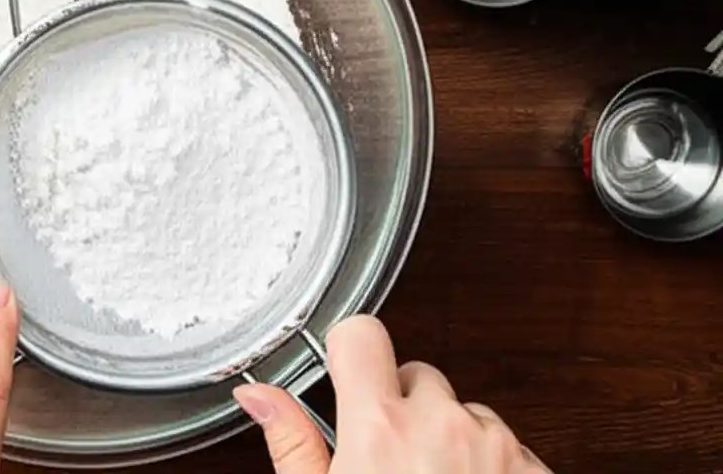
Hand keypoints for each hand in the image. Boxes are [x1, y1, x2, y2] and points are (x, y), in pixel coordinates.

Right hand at [233, 315, 549, 473]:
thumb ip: (292, 443)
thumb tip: (258, 396)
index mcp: (380, 428)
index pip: (361, 335)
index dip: (349, 352)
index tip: (347, 374)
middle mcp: (443, 425)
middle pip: (417, 376)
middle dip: (403, 408)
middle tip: (390, 463)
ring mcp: (497, 447)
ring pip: (467, 414)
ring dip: (451, 441)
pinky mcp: (537, 471)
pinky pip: (510, 449)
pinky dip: (492, 469)